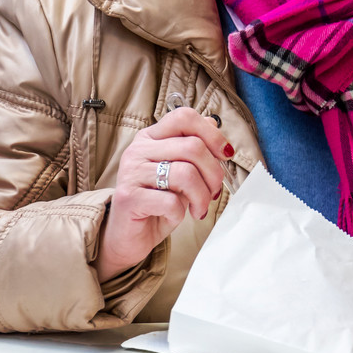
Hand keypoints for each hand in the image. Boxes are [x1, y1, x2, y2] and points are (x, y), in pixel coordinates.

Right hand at [95, 107, 233, 282]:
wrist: (128, 236)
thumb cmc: (158, 201)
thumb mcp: (180, 171)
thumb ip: (194, 147)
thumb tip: (213, 124)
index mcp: (151, 137)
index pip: (184, 117)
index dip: (212, 134)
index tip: (225, 155)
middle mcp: (138, 149)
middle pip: (192, 147)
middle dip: (214, 173)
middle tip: (214, 191)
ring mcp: (131, 172)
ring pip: (186, 173)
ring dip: (202, 196)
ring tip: (199, 207)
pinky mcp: (128, 197)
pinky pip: (171, 201)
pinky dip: (182, 212)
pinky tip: (178, 215)